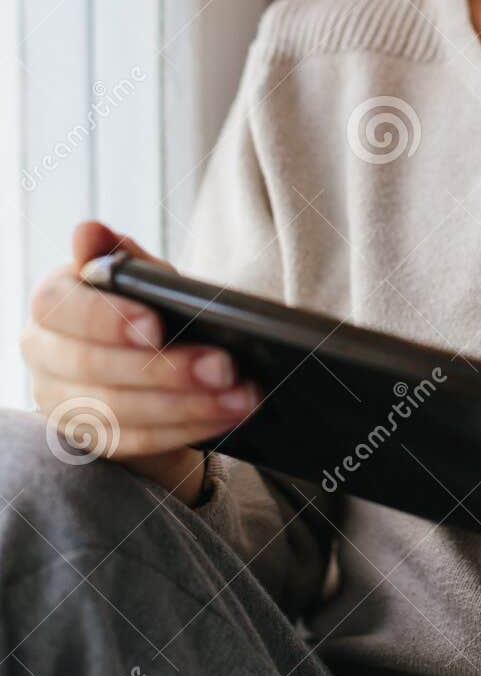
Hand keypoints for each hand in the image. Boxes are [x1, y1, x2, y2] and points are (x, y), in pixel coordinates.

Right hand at [20, 220, 262, 505]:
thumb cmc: (143, 308)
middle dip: (167, 370)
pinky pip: (137, 443)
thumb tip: (88, 232)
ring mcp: (61, 404)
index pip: (61, 309)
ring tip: (241, 395)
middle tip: (226, 367)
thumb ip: (120, 257)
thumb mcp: (141, 279)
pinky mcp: (89, 441)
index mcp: (50, 304)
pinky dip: (188, 429)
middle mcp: (43, 355)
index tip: (157, 324)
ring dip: (188, 406)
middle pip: (95, 369)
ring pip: (120, 412)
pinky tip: (228, 415)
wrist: (145, 364)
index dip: (107, 319)